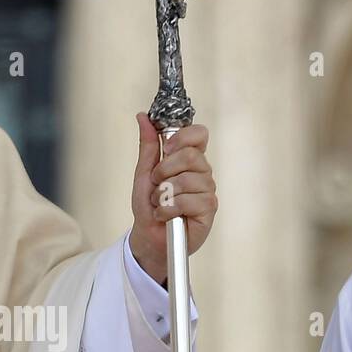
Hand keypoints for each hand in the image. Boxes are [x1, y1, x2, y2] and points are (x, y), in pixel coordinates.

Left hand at [129, 112, 216, 284]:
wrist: (148, 234)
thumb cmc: (148, 204)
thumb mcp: (144, 171)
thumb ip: (147, 145)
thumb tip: (142, 116)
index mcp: (189, 159)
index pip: (199, 134)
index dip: (182, 137)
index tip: (165, 148)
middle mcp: (202, 173)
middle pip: (192, 156)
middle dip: (165, 170)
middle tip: (157, 183)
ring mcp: (208, 191)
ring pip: (188, 180)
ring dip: (164, 194)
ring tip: (160, 202)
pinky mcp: (209, 210)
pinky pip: (188, 201)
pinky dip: (169, 209)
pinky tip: (166, 215)